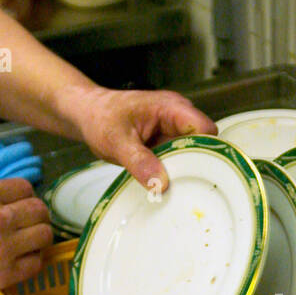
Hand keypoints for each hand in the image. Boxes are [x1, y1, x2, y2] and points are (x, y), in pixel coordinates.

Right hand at [0, 178, 51, 294]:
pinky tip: (23, 263)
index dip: (26, 197)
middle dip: (37, 217)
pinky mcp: (7, 274)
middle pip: (40, 210)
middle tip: (30, 227)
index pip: (24, 186)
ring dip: (39, 240)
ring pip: (45, 235)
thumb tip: (5, 206)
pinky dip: (33, 262)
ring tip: (29, 246)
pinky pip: (37, 263)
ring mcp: (6, 246)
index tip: (22, 207)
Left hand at [55, 84, 216, 189]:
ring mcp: (174, 130)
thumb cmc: (100, 118)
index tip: (198, 174)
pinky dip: (174, 170)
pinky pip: (180, 158)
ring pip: (193, 153)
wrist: (88, 114)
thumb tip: (161, 183)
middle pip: (204, 143)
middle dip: (197, 164)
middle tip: (185, 186)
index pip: (205, 129)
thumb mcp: (116, 141)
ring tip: (173, 185)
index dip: (206, 151)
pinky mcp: (167, 142)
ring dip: (185, 169)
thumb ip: (139, 161)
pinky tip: (164, 182)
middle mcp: (178, 117)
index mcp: (171, 108)